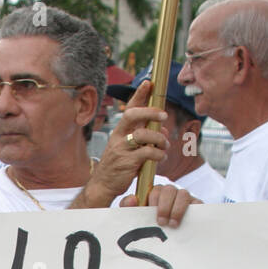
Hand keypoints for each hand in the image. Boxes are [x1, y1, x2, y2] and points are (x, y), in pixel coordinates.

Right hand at [87, 80, 168, 201]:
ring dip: (159, 138)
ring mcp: (122, 149)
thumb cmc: (118, 165)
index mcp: (120, 131)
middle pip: (132, 115)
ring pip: (143, 135)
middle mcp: (119, 137)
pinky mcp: (127, 162)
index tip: (149, 83)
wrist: (103, 185)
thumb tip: (163, 129)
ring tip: (165, 145)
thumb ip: (145, 137)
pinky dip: (158, 154)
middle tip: (164, 116)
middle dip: (150, 112)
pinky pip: (147, 153)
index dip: (139, 95)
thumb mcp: (129, 147)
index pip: (129, 108)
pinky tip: (161, 158)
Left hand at [120, 184, 197, 227]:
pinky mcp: (197, 207)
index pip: (154, 189)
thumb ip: (129, 209)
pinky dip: (193, 209)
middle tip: (161, 222)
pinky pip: (197, 203)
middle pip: (168, 189)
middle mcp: (171, 195)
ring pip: (183, 193)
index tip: (150, 211)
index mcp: (156, 196)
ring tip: (173, 225)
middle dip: (164, 205)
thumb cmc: (151, 231)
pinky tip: (187, 221)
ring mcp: (185, 199)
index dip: (153, 199)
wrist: (170, 247)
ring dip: (177, 209)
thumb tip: (132, 199)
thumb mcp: (138, 220)